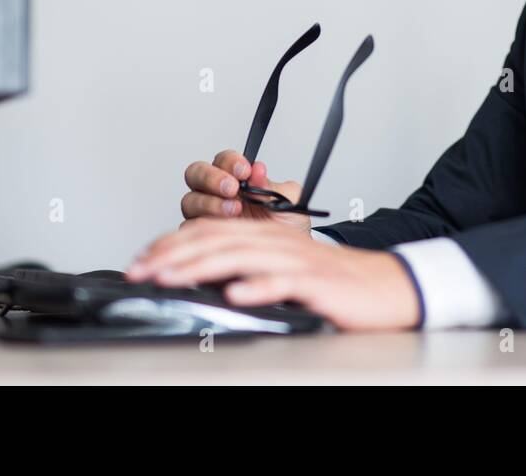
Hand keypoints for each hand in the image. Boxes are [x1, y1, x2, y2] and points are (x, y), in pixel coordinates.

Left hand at [126, 218, 422, 330]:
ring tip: (170, 279)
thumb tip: (203, 276)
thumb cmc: (333, 282)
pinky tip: (234, 295)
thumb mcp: (282, 267)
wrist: (385, 286)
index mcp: (265, 235)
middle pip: (216, 238)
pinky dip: (257, 287)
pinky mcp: (316, 281)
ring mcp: (296, 259)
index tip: (141, 260)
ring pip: (240, 255)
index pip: (209, 229)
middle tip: (140, 271)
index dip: (170, 242)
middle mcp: (276, 241)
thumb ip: (246, 265)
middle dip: (171, 254)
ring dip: (200, 267)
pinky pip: (283, 281)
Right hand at [181, 149, 310, 233]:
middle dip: (212, 177)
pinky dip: (202, 227)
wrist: (286, 264)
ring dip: (209, 203)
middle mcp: (216, 194)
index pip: (223, 160)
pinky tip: (221, 229)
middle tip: (232, 188)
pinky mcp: (198, 239)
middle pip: (196, 173)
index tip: (245, 170)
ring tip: (234, 211)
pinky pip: (188, 229)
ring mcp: (205, 216)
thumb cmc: (286, 231)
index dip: (230, 161)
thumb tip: (258, 169)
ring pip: (190, 200)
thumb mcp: (289, 204)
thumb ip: (272, 185)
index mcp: (237, 180)